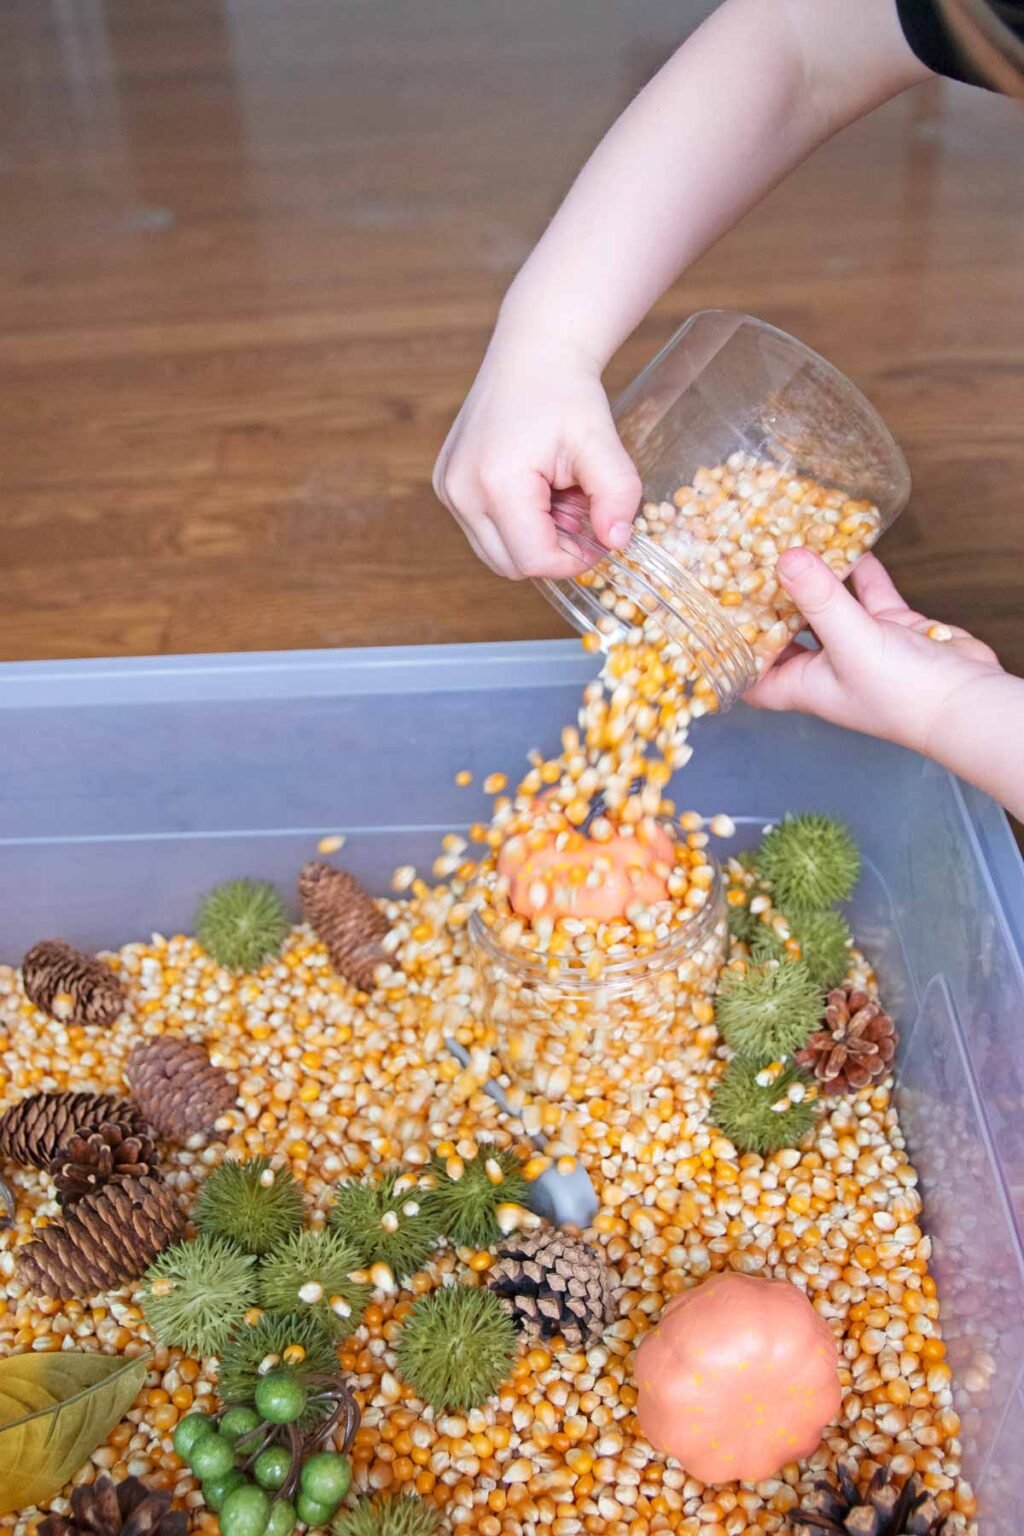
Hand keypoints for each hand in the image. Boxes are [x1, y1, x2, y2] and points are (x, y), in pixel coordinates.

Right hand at [433, 331, 641, 579]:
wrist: (533, 354)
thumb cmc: (566, 392)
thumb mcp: (602, 441)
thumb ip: (618, 495)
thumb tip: (618, 541)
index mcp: (496, 481)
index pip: (534, 559)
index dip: (574, 560)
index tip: (598, 535)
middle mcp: (461, 490)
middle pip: (511, 565)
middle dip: (552, 551)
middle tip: (579, 512)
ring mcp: (447, 490)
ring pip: (495, 554)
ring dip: (532, 541)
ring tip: (556, 499)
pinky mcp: (446, 487)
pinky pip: (483, 532)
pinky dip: (514, 526)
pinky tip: (534, 491)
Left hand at [745, 549, 1003, 759]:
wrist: (967, 702)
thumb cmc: (903, 694)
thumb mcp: (850, 643)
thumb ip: (818, 599)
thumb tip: (785, 557)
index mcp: (803, 685)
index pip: (753, 676)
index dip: (730, 656)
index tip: (711, 622)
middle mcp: (827, 668)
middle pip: (784, 635)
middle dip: (768, 605)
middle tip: (745, 564)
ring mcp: (860, 647)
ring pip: (826, 609)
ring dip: (813, 582)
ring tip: (791, 546)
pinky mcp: (893, 629)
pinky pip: (869, 595)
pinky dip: (861, 572)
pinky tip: (851, 544)